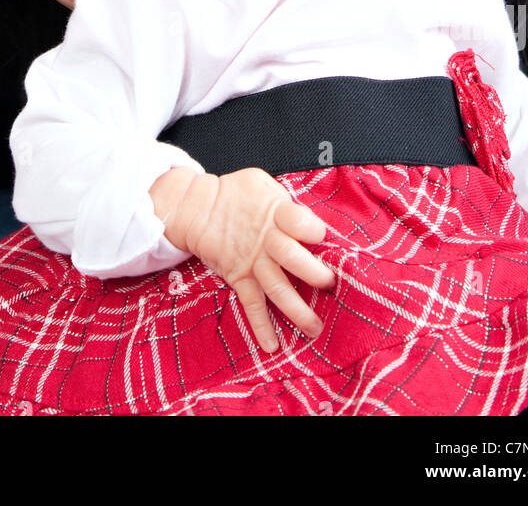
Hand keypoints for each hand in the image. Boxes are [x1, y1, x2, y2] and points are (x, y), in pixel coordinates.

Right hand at [165, 167, 333, 352]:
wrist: (196, 206)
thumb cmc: (234, 192)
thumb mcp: (262, 183)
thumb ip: (286, 200)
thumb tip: (310, 216)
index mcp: (276, 213)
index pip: (304, 224)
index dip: (316, 232)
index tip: (323, 238)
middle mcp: (267, 241)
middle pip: (295, 260)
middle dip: (316, 275)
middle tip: (330, 285)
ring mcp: (253, 262)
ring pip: (279, 289)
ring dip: (298, 310)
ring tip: (315, 328)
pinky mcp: (239, 277)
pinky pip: (251, 304)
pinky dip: (261, 325)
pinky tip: (272, 344)